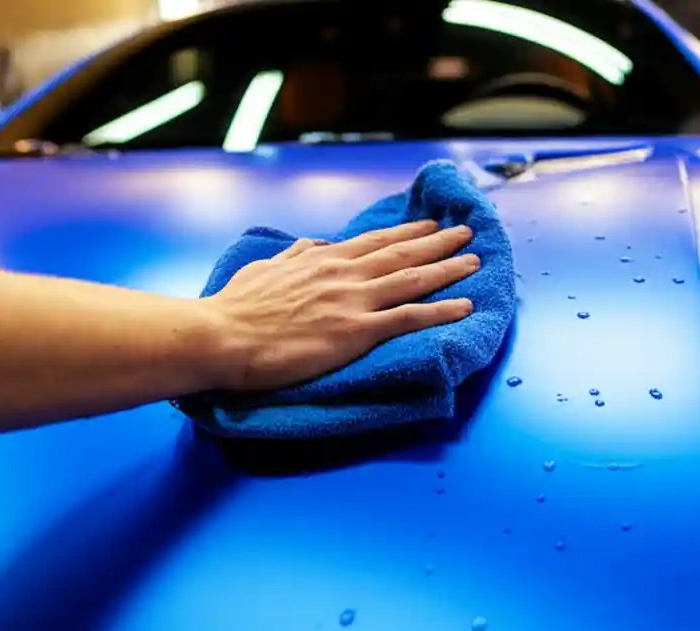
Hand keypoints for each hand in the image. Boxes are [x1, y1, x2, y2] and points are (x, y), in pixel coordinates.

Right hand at [200, 220, 478, 390]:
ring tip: (475, 262)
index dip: (407, 232)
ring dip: (448, 269)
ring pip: (413, 279)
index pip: (375, 241)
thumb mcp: (266, 268)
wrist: (224, 336)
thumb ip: (295, 255)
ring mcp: (353, 301)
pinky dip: (441, 310)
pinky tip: (465, 306)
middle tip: (466, 233)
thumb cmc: (236, 307)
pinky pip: (409, 317)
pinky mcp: (356, 331)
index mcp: (323, 259)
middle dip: (438, 242)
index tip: (429, 225)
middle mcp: (345, 273)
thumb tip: (314, 245)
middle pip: (402, 253)